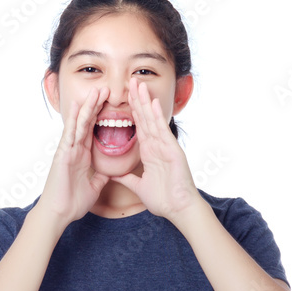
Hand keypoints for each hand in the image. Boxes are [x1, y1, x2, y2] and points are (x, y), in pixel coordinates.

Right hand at [35, 85, 111, 224]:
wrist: (59, 214)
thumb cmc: (72, 203)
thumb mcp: (94, 187)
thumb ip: (100, 177)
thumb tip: (110, 173)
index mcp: (82, 156)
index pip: (93, 131)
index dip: (101, 116)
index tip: (110, 103)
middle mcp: (75, 150)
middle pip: (87, 122)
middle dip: (96, 105)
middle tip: (106, 89)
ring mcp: (68, 150)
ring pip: (79, 124)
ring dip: (88, 107)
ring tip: (97, 91)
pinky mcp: (62, 155)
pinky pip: (70, 134)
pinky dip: (74, 120)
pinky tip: (79, 106)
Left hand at [112, 76, 198, 220]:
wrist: (178, 209)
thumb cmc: (163, 200)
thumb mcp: (138, 187)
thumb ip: (126, 178)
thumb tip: (114, 174)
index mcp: (150, 153)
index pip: (138, 127)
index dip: (131, 112)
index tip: (123, 97)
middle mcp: (157, 146)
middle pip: (145, 118)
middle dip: (137, 100)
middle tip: (130, 81)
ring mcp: (165, 147)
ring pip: (152, 120)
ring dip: (145, 102)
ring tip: (139, 84)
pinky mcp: (172, 151)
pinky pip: (162, 131)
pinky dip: (157, 117)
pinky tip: (152, 103)